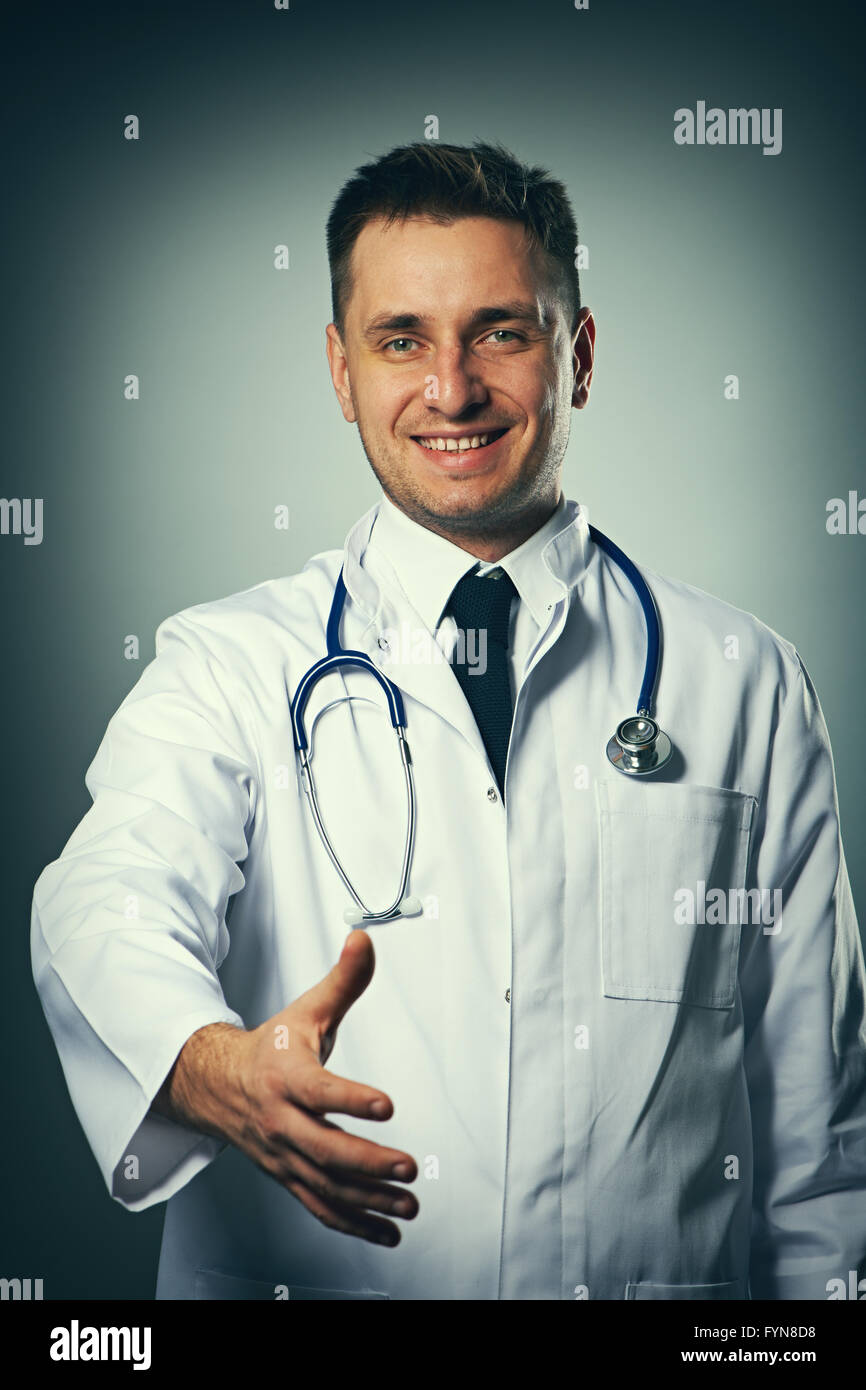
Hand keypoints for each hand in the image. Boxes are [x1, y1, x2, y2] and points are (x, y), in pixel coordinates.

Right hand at [157, 930, 418, 1246]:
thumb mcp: (306, 1010)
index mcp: (286, 1078)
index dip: (352, 1100)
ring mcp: (285, 1156)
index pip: (320, 1092)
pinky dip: (355, 1223)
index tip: (387, 1105)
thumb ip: (343, 980)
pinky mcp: (290, 1177)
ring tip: (408, 1203)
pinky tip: (389, 1231)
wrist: (217, 1085)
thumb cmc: (270, 1049)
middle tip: (408, 1167)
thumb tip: (365, 939)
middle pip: (325, 1149)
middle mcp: (283, 1123)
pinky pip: (322, 1207)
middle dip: (368, 1163)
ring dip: (370, 1200)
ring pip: (326, 1186)